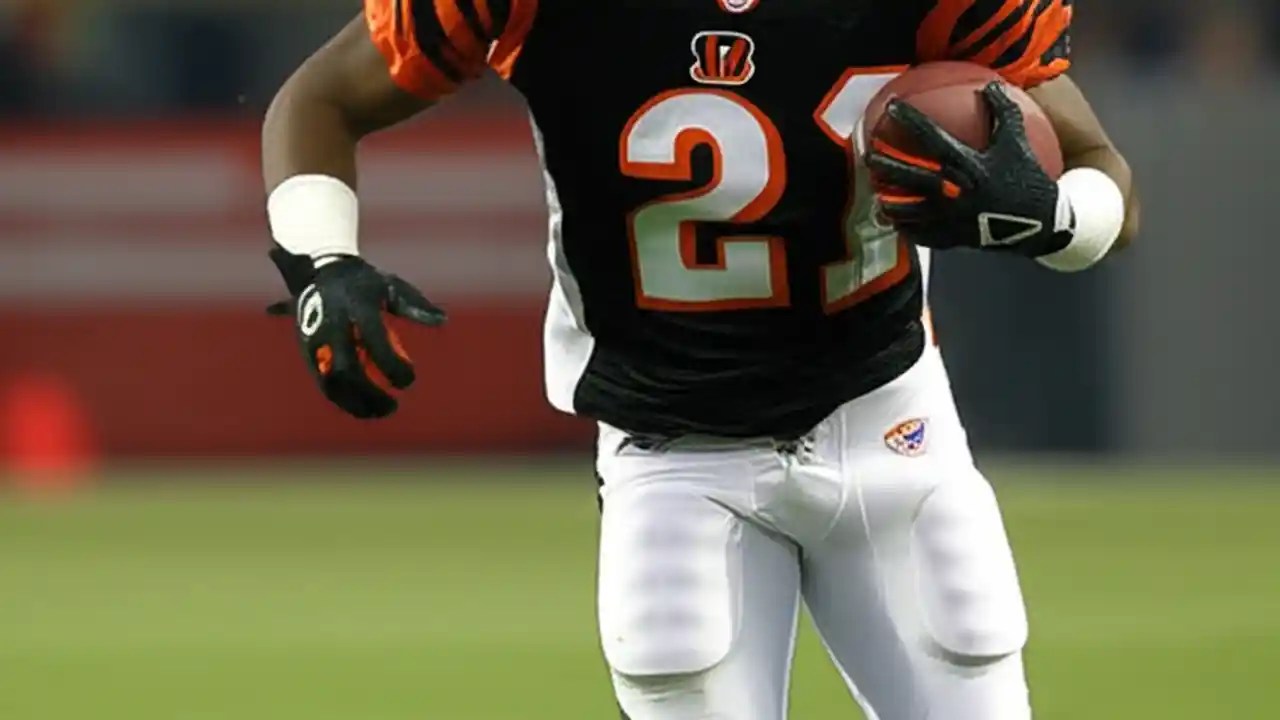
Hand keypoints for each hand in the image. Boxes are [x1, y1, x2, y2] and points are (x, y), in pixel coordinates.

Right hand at [267, 247, 445, 418]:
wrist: (320, 271)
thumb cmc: (365, 283)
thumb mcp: (391, 286)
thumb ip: (415, 305)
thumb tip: (442, 320)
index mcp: (357, 307)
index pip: (374, 342)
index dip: (392, 366)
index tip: (409, 380)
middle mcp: (333, 326)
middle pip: (347, 370)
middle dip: (370, 394)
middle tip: (393, 406)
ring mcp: (316, 341)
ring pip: (332, 383)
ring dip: (355, 403)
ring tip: (379, 412)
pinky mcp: (308, 353)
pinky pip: (325, 383)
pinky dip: (344, 400)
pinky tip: (363, 409)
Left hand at [866, 82, 1072, 256]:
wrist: (1039, 224)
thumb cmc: (1027, 179)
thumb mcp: (1018, 142)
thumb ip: (1003, 112)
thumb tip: (989, 85)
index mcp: (968, 165)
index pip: (931, 137)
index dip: (910, 120)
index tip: (891, 107)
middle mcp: (953, 191)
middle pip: (908, 176)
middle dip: (884, 164)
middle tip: (868, 155)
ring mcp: (948, 218)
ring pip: (907, 210)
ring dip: (888, 201)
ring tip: (875, 194)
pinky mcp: (950, 238)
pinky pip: (919, 234)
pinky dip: (905, 227)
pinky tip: (895, 221)